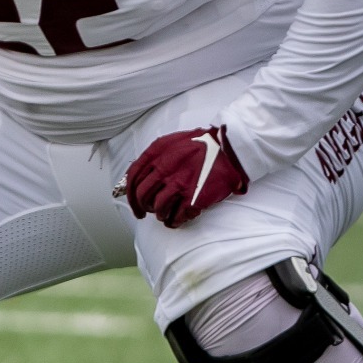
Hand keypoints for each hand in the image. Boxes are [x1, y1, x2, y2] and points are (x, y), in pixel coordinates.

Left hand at [115, 125, 249, 227]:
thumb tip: (142, 175)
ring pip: (159, 208)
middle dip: (144, 207)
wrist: (231, 148)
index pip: (132, 178)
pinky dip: (175, 221)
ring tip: (166, 216)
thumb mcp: (174, 141)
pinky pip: (177, 216)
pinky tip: (177, 221)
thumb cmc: (205, 143)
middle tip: (149, 212)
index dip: (130, 195)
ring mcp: (179, 184)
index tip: (134, 204)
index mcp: (157, 153)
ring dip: (160, 215)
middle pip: (143, 195)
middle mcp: (164, 169)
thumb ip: (156, 155)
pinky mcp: (193, 197)